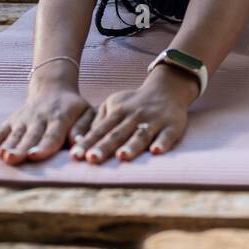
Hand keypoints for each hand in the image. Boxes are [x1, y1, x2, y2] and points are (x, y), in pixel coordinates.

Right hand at [0, 85, 94, 164]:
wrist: (54, 88)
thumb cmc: (74, 107)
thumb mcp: (86, 112)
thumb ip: (83, 128)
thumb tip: (78, 143)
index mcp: (60, 118)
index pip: (52, 135)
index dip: (43, 146)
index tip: (34, 155)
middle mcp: (40, 119)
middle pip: (30, 137)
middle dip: (20, 149)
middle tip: (12, 159)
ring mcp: (24, 119)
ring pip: (15, 135)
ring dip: (6, 146)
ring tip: (0, 156)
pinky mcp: (12, 120)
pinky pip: (1, 130)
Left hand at [73, 68, 195, 163]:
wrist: (167, 88)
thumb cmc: (135, 103)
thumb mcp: (114, 104)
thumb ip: (100, 121)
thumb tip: (83, 140)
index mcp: (118, 112)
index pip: (100, 129)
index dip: (88, 142)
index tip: (76, 155)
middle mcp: (135, 116)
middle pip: (118, 134)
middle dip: (105, 147)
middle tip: (92, 159)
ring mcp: (154, 121)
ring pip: (141, 135)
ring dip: (132, 146)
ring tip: (122, 157)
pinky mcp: (172, 126)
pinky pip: (167, 135)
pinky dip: (162, 143)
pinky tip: (156, 152)